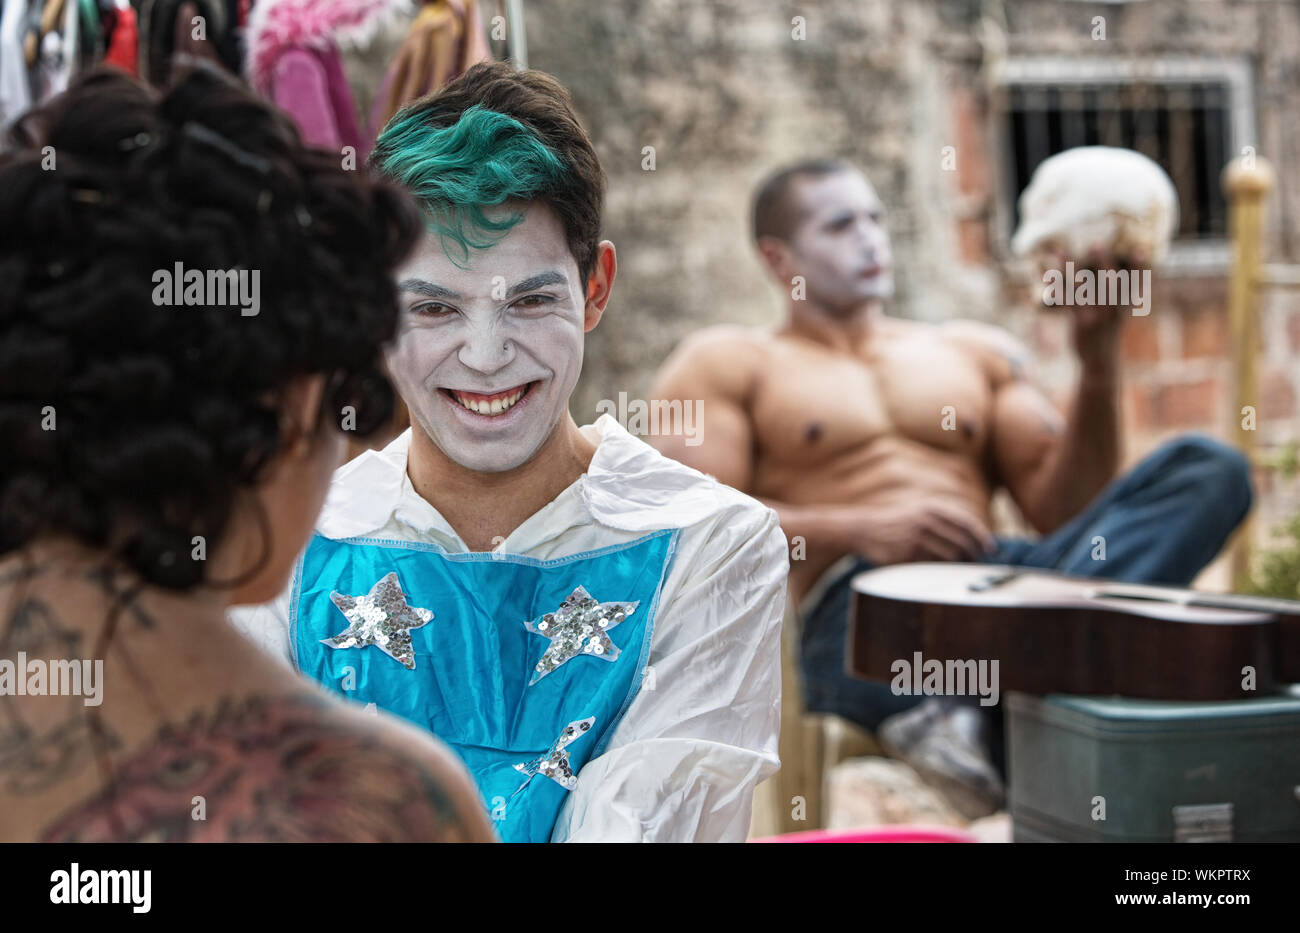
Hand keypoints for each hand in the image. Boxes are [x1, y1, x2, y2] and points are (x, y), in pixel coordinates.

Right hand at [840, 500, 996, 565]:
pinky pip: (933, 566)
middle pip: (963, 543)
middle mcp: (927, 521)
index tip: (991, 549)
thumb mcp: (919, 511)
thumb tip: (974, 537)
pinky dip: (939, 570)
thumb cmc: (896, 522)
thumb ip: (944, 519)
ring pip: (950, 557)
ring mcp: (917, 538)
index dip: (983, 538)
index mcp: (932, 508)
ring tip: (956, 569)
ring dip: (957, 565)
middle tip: (975, 563)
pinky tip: (937, 570)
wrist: (864, 529)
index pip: (967, 523)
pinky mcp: (908, 555)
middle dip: (972, 556)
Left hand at [1066, 246, 1148, 373]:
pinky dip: (1054, 286)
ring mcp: (1097, 316)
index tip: (1138, 250)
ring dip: (1070, 269)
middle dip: (1103, 263)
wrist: (1100, 361)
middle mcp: (1113, 310)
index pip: (1133, 283)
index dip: (1137, 267)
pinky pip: (1065, 300)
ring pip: (1083, 288)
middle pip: (1109, 282)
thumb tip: (1114, 274)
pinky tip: (1044, 275)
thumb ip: (1118, 296)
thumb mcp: (1118, 315)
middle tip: (1096, 243)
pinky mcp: (1081, 322)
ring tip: (1060, 251)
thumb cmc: (1107, 333)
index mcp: (1125, 306)